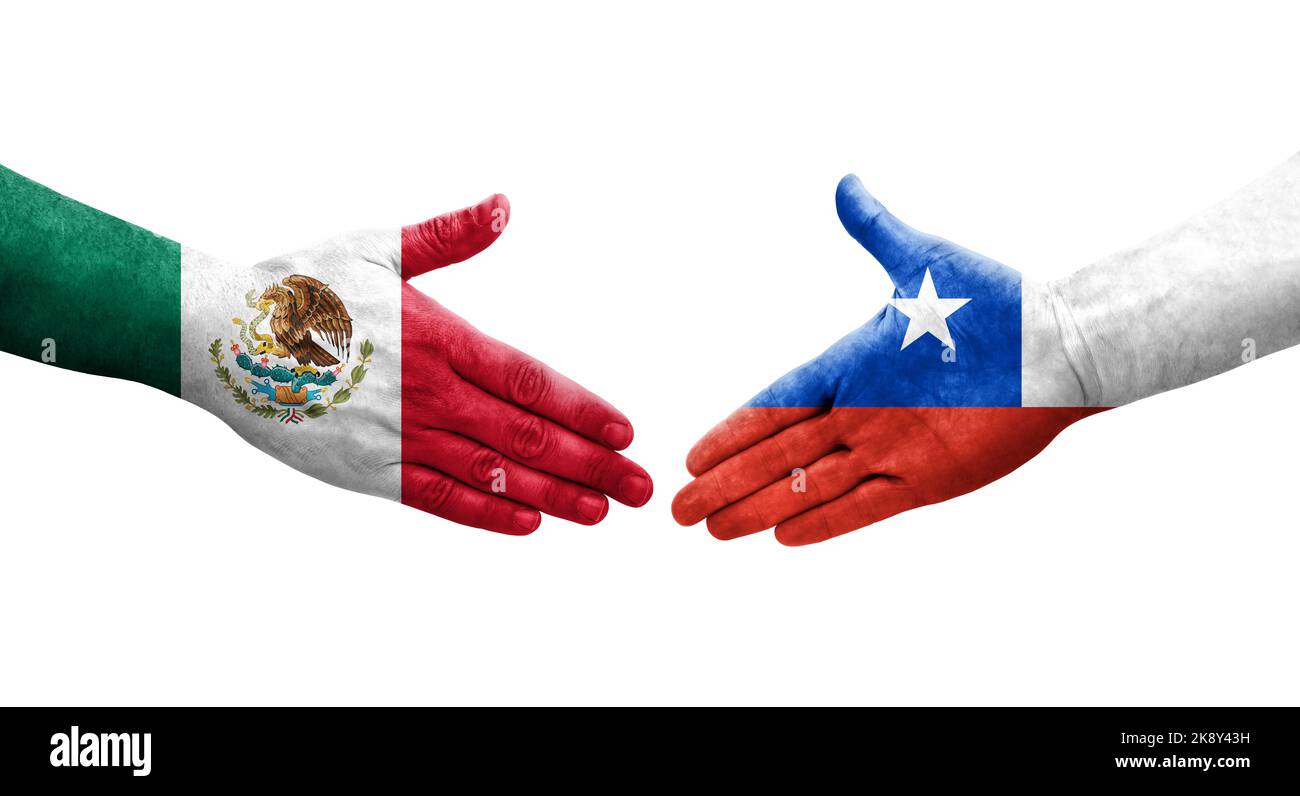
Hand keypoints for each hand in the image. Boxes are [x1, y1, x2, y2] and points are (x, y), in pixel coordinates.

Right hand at [186, 195, 651, 534]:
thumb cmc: (298, 286)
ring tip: (601, 512)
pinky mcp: (366, 470)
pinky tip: (528, 525)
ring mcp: (397, 437)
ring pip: (492, 473)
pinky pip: (437, 498)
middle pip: (526, 436)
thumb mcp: (377, 248)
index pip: (530, 381)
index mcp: (439, 338)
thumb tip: (505, 204)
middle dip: (591, 464)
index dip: (583, 409)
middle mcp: (428, 393)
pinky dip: (485, 513)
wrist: (214, 335)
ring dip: (553, 495)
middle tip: (640, 488)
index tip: (626, 431)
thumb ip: (449, 236)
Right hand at [672, 175, 1098, 544]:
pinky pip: (863, 508)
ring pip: (808, 486)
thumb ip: (876, 230)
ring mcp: (891, 450)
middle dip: (725, 482)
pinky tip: (782, 537)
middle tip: (677, 510)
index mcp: (850, 365)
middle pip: (777, 456)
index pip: (773, 406)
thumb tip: (845, 183)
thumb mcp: (922, 262)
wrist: (1059, 348)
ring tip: (713, 530)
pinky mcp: (926, 481)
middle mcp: (861, 412)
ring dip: (759, 508)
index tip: (690, 455)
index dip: (730, 432)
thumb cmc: (995, 304)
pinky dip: (823, 523)